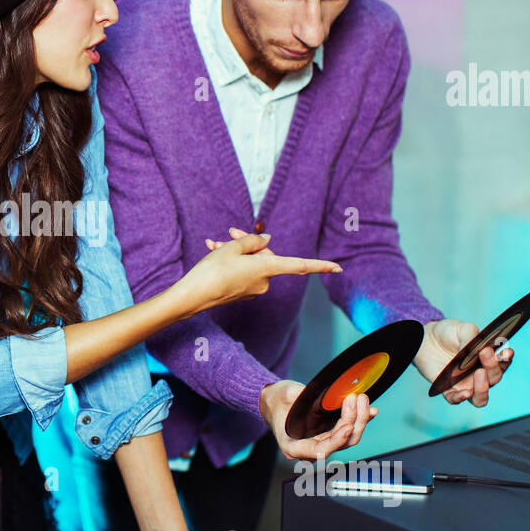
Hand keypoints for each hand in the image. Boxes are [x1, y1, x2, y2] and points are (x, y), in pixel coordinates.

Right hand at [176, 228, 340, 317]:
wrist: (190, 297)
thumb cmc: (212, 271)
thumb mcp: (232, 248)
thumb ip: (252, 241)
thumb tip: (266, 241)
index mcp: (266, 269)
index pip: (299, 266)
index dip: (319, 265)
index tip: (339, 268)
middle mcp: (264, 282)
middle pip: (264, 256)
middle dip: (249, 243)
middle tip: (229, 233)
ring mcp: (252, 289)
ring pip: (250, 262)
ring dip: (235, 251)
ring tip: (214, 244)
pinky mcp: (240, 293)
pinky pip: (241, 272)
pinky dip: (230, 262)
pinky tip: (214, 252)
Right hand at [259, 380, 375, 460]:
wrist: (274, 401)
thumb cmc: (276, 400)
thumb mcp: (286, 394)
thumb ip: (304, 397)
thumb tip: (327, 396)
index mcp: (293, 446)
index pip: (319, 451)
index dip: (336, 441)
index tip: (348, 427)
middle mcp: (310, 449)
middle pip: (340, 443)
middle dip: (352, 421)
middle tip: (354, 399)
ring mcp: (322, 442)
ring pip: (348, 438)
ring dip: (359, 419)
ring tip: (361, 398)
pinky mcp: (331, 434)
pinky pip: (349, 431)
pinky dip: (361, 420)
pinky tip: (371, 410)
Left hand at [413, 318, 512, 406]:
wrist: (424, 339)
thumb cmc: (447, 333)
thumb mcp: (462, 328)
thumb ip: (472, 336)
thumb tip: (476, 350)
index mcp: (487, 359)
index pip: (502, 363)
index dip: (506, 359)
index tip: (506, 351)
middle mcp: (480, 374)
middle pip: (494, 378)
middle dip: (493, 366)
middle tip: (485, 353)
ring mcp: (465, 384)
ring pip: (481, 397)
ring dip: (483, 388)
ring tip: (479, 373)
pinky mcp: (448, 390)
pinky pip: (456, 399)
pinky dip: (461, 398)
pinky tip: (463, 392)